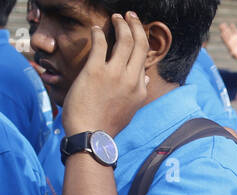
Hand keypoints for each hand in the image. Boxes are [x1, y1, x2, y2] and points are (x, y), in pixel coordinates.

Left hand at [62, 13, 149, 137]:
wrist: (91, 136)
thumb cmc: (106, 125)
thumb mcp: (129, 109)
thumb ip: (137, 92)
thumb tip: (145, 76)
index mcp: (140, 89)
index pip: (144, 58)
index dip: (140, 41)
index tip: (135, 32)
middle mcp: (131, 79)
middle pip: (139, 44)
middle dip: (135, 25)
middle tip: (129, 16)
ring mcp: (114, 74)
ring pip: (124, 40)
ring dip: (120, 24)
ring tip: (116, 17)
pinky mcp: (95, 71)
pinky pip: (100, 44)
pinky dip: (99, 33)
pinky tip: (96, 29)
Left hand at [220, 22, 236, 61]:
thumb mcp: (236, 56)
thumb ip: (234, 54)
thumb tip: (232, 54)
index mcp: (228, 45)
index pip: (225, 40)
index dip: (223, 36)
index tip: (222, 33)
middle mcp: (230, 41)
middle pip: (226, 34)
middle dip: (223, 30)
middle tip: (220, 25)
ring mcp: (233, 38)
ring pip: (229, 32)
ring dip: (226, 28)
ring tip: (223, 23)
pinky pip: (235, 31)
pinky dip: (233, 28)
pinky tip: (231, 24)